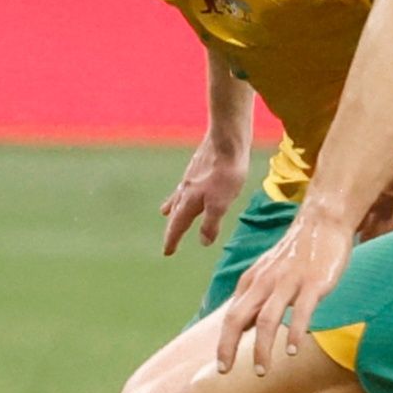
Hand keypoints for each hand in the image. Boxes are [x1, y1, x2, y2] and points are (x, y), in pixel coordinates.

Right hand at [160, 140, 247, 255]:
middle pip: (175, 213)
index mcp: (190, 201)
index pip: (178, 225)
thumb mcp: (221, 203)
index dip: (172, 240)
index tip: (166, 253)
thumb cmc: (226, 173)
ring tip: (165, 212)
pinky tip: (187, 185)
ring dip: (173, 207)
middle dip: (172, 228)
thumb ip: (211, 223)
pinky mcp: (198, 166)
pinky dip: (182, 191)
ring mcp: (190, 177)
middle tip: (167, 242)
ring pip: (178, 197)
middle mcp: (186, 190)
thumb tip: (203, 242)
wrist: (227, 140)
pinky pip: (186, 184)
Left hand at [214, 208, 352, 374]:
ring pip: (267, 319)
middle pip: (238, 318)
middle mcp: (264, 282)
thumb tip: (245, 328)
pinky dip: (294, 332)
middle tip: (226, 371)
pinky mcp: (312, 284)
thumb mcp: (268, 273)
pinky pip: (301, 311)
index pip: (232, 317)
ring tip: (261, 370)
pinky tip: (293, 350)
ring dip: (262, 347)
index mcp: (252, 281)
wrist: (322, 222)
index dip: (224, 342)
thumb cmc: (296, 253)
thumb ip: (256, 298)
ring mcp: (288, 283)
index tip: (223, 366)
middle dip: (229, 346)